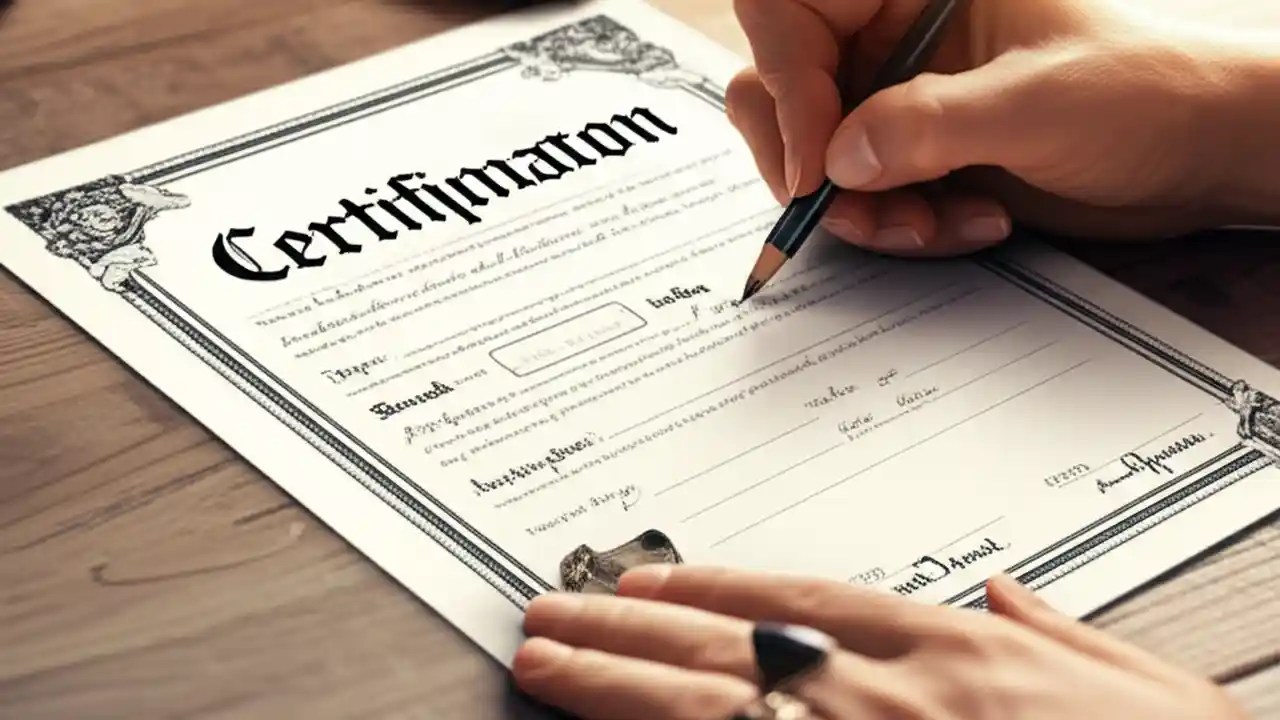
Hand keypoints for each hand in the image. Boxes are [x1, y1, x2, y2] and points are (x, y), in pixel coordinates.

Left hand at [512, 566, 1248, 718]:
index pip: (799, 605)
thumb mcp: (1140, 684)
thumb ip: (1057, 632)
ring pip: (710, 717)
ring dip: (615, 693)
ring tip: (543, 669)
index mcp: (955, 655)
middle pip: (728, 654)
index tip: (646, 581)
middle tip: (548, 615)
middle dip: (627, 633)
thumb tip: (1004, 594)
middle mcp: (894, 701)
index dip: (711, 589)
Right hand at [726, 0, 1279, 254]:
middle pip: (782, 85)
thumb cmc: (1145, 95)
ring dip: (859, 207)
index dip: (787, 82)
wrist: (1196, 156)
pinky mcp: (912, 152)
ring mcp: (899, 95)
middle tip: (852, 209)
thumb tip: (837, 158)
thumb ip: (931, 124)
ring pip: (813, 151)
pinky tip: (963, 224)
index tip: (817, 162)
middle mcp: (895, 34)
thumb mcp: (1040, 103)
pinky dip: (893, 223)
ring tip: (929, 228)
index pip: (792, 11)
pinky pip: (856, 193)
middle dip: (809, 159)